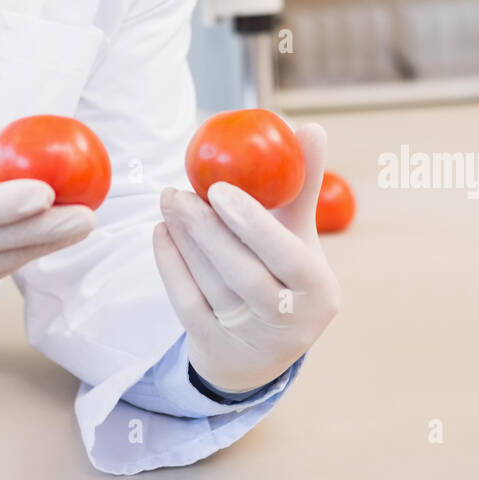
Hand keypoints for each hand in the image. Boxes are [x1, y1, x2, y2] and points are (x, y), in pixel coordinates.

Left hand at [152, 122, 339, 393]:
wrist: (259, 352)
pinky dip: (170, 264)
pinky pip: (186, 302)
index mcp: (317, 290)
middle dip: (205, 230)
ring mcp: (248, 339)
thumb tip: (310, 127)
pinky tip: (160, 232)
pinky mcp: (213, 347)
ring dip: (184, 240)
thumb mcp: (299, 237)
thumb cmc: (284, 275)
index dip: (252, 223)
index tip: (219, 187)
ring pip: (210, 287)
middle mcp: (288, 322)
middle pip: (242, 275)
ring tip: (168, 202)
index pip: (287, 257)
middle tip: (178, 191)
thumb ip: (301, 186)